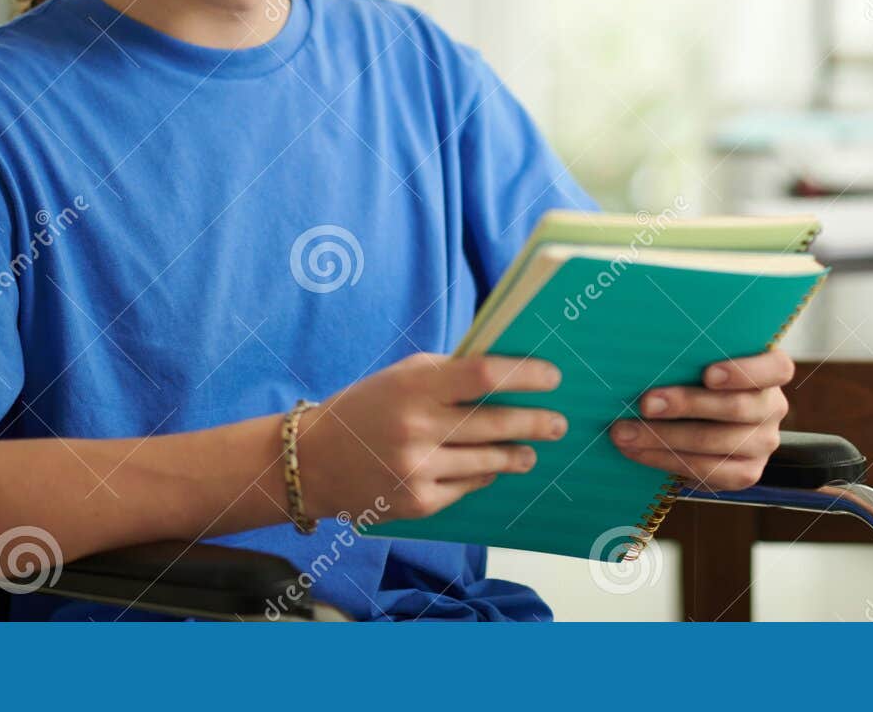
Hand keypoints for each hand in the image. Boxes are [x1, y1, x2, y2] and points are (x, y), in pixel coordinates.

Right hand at [296, 352, 567, 521]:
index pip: (484, 375)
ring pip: (489, 462)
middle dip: (537, 423)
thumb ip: (449, 372)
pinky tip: (489, 469)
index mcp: (414, 387)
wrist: (313, 461)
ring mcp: (418, 470)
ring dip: (517, 455)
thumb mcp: (401, 376)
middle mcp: (417, 429)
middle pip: (496, 424)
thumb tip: (509, 370)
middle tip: (558, 422)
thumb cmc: (366, 407)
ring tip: (531, 451)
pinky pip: (467, 487)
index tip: (553, 377)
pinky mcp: (418, 503)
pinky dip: (482, 477)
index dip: (526, 375)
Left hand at [609, 347, 793, 491]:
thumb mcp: (698, 363)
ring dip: (663, 437)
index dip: (744, 371)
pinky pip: (706, 470)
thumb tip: (642, 357)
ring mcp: (763, 443)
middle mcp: (772, 407)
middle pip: (735, 407)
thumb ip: (687, 359)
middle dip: (685, 404)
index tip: (707, 373)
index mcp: (769, 373)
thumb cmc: (694, 381)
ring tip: (625, 432)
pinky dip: (664, 460)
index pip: (776, 368)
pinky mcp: (747, 474)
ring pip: (715, 442)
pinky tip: (637, 451)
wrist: (702, 429)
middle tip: (645, 403)